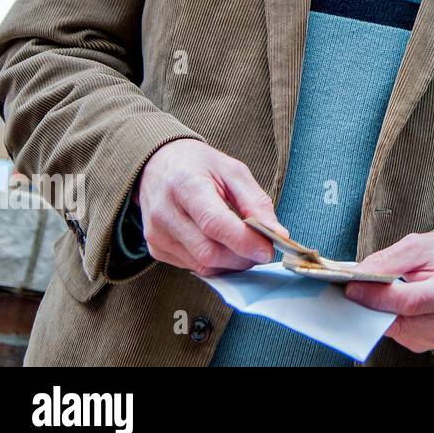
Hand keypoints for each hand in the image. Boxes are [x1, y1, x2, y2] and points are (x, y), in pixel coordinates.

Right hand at [136, 138, 288, 275]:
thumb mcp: (233, 171)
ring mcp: (157, 235)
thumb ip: (256, 202)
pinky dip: (216, 263)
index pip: (215, 223)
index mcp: (185, 185)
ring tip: (245, 246)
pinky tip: (224, 246)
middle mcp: (165, 214)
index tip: (269, 250)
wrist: (157, 166)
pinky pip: (194, 266)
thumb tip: (277, 233)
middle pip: (209, 252)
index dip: (245, 241)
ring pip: (203, 265)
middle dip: (243, 257)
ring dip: (232, 263)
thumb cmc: (198, 166)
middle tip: (262, 249)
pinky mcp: (156, 249)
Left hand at [344, 232, 433, 353]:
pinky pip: (397, 334)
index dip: (377, 296)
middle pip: (399, 321)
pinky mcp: (427, 344)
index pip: (409, 302)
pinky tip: (388, 304)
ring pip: (394, 331)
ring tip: (373, 293)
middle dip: (371, 306)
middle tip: (352, 290)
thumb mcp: (418, 246)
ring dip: (377, 313)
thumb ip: (387, 261)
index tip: (351, 287)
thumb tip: (357, 276)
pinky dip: (386, 319)